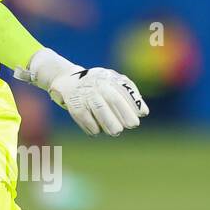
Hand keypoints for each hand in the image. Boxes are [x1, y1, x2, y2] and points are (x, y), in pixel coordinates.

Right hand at [15, 48, 148, 135]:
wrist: (66, 79)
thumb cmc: (96, 85)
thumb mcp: (111, 82)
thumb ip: (128, 94)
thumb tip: (143, 112)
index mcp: (108, 77)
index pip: (124, 89)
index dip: (134, 102)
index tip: (142, 114)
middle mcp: (96, 83)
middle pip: (112, 99)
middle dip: (124, 113)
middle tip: (132, 125)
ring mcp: (84, 93)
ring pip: (99, 109)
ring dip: (109, 122)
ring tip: (116, 132)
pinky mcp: (74, 104)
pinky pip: (85, 117)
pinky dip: (92, 127)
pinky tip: (97, 132)